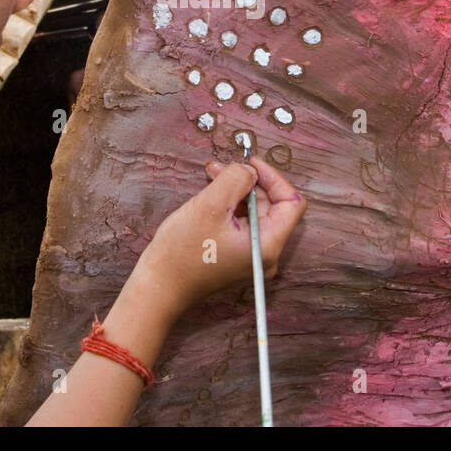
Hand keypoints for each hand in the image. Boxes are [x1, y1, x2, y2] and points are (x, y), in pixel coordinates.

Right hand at [136, 157, 306, 319]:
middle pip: (273, 207)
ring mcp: (253, 258)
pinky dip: (231, 207)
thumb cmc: (183, 251)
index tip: (250, 163)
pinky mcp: (239, 258)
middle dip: (250, 183)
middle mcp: (267, 255)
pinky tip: (212, 196)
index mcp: (268, 245)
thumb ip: (236, 180)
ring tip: (213, 176)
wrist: (159, 287)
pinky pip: (243, 226)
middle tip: (222, 167)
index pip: (291, 203)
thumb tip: (250, 170)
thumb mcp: (210, 205)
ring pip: (256, 214)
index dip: (273, 178)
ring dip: (238, 192)